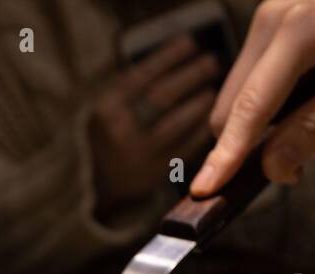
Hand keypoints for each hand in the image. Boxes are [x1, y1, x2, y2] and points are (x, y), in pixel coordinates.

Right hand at [88, 36, 221, 212]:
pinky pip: (185, 146)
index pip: (141, 74)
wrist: (102, 190)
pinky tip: (210, 118)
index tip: (190, 42)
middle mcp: (120, 131)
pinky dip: (200, 130)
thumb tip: (174, 57)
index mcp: (106, 110)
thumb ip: (131, 90)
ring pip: (177, 121)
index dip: (169, 56)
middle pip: (162, 95)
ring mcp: (139, 154)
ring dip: (200, 102)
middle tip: (212, 62)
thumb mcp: (108, 112)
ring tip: (213, 90)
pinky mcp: (155, 174)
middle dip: (191, 75)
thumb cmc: (110, 140)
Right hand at [191, 0, 314, 196]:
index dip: (226, 156)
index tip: (203, 191)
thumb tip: (272, 166)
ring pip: (243, 95)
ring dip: (272, 122)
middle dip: (259, 142)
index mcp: (298, 28)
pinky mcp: (276, 22)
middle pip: (233, 105)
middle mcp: (272, 16)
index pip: (248, 108)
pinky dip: (279, 103)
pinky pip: (259, 79)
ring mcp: (270, 16)